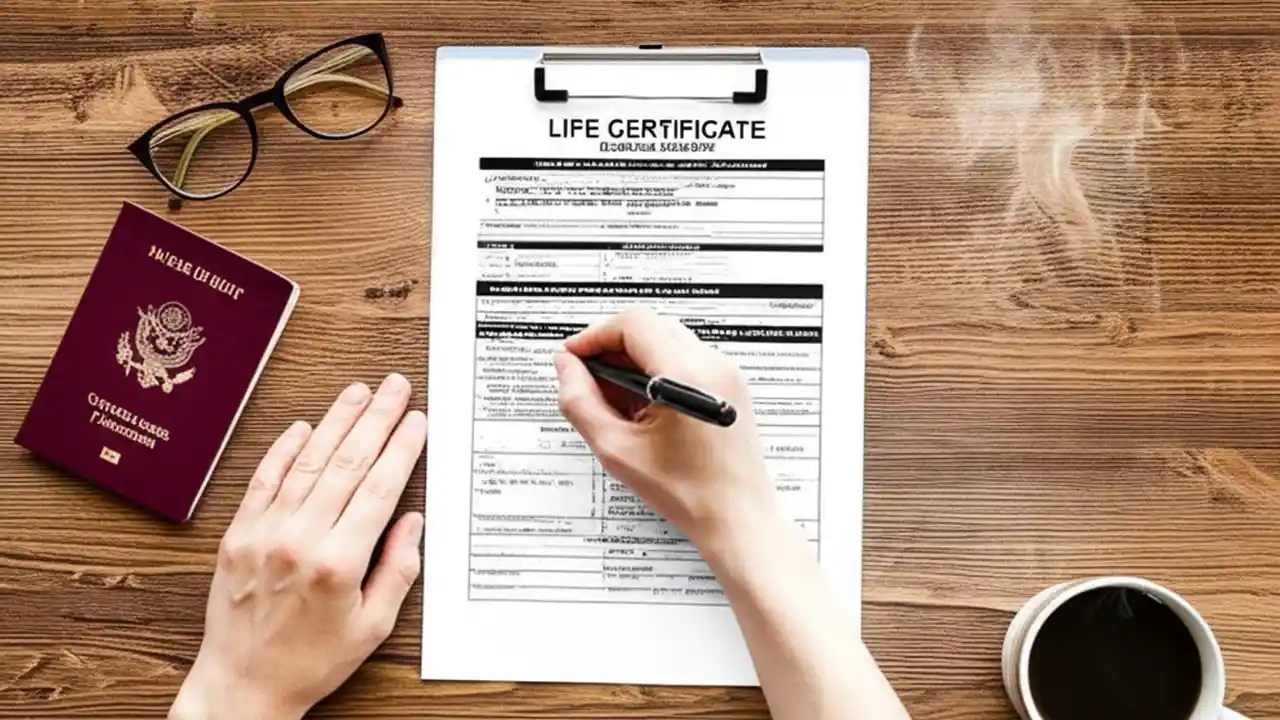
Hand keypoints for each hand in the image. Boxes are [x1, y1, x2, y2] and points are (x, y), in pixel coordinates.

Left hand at [170, 375, 425, 719]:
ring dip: (336, 421)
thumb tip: (412, 521)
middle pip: (348, 463)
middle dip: (377, 419)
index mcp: (339, 563)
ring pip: (308, 462)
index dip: (402, 448)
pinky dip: (285, 449)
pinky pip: (264, 480)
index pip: (379, 487)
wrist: (243, 685)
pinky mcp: (239, 535)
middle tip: (396, 388)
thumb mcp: (373, 626)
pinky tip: (303, 426)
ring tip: (359, 392)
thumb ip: (398, 569)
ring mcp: (265, 533)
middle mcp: (300, 539)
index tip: (417, 422)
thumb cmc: (310, 662)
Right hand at [553, 307, 782, 553]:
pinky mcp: (728, 386)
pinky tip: (642, 410)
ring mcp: (725, 374)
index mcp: (687, 374)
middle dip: (611, 347)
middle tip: (588, 378)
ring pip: (666, 341)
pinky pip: (684, 360)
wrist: (737, 517)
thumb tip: (567, 368)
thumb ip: (581, 402)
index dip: (595, 335)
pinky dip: (656, 372)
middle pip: (649, 327)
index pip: (633, 323)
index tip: (574, 356)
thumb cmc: (690, 493)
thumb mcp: (617, 449)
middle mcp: (712, 365)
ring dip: (633, 361)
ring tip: (616, 403)